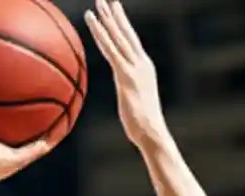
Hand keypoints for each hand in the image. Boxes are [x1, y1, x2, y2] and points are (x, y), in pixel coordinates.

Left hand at [85, 0, 168, 148]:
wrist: (152, 133)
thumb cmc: (142, 125)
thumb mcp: (133, 103)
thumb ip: (127, 91)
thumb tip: (123, 92)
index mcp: (144, 67)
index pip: (131, 41)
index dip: (123, 24)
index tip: (115, 9)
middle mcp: (141, 63)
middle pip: (126, 33)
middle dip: (115, 14)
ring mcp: (135, 68)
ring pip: (118, 37)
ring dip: (107, 18)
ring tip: (98, 2)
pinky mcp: (126, 75)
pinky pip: (111, 50)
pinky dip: (101, 34)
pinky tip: (93, 22)